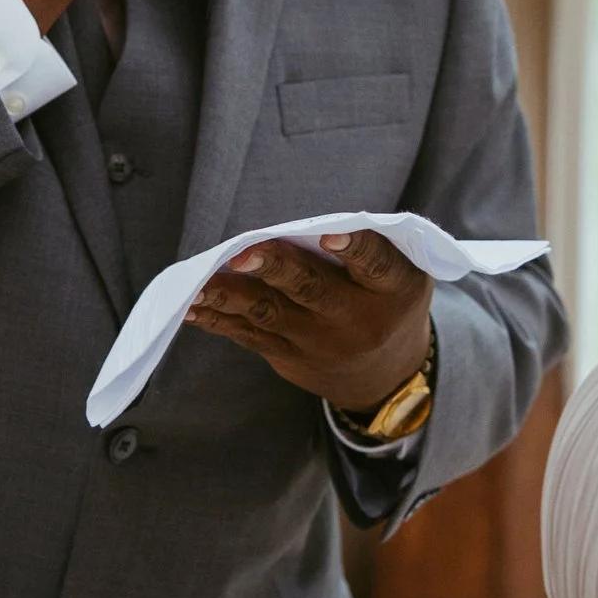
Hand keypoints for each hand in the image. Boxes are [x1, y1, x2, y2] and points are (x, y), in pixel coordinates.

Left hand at [181, 227, 433, 414]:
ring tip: (201, 284)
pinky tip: (193, 304)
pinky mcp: (287, 355)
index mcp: (391, 289)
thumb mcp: (404, 274)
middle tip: (244, 254)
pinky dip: (219, 319)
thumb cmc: (388, 303)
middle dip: (276, 269)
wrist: (382, 377)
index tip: (330, 235)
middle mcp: (354, 319)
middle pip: (312, 289)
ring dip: (232, 296)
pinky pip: (249, 335)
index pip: (376, 264)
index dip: (356, 248)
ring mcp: (317, 342)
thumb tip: (314, 220)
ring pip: (271, 314)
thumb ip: (374, 247)